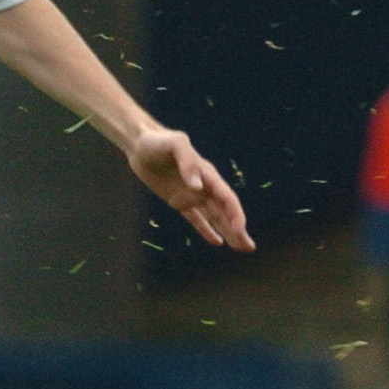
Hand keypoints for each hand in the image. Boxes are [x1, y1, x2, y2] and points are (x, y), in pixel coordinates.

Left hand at [127, 128, 252, 251]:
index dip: (235, 214)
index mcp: (207, 174)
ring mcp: (191, 194)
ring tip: (241, 247)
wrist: (138, 143)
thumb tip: (198, 187)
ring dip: (227, 232)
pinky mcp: (177, 200)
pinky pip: (194, 218)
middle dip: (237, 229)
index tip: (239, 230)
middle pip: (225, 212)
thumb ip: (188, 162)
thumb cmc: (158, 141)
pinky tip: (217, 241)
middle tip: (249, 247)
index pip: (226, 198)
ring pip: (214, 217)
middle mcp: (203, 186)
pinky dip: (205, 230)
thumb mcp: (175, 144)